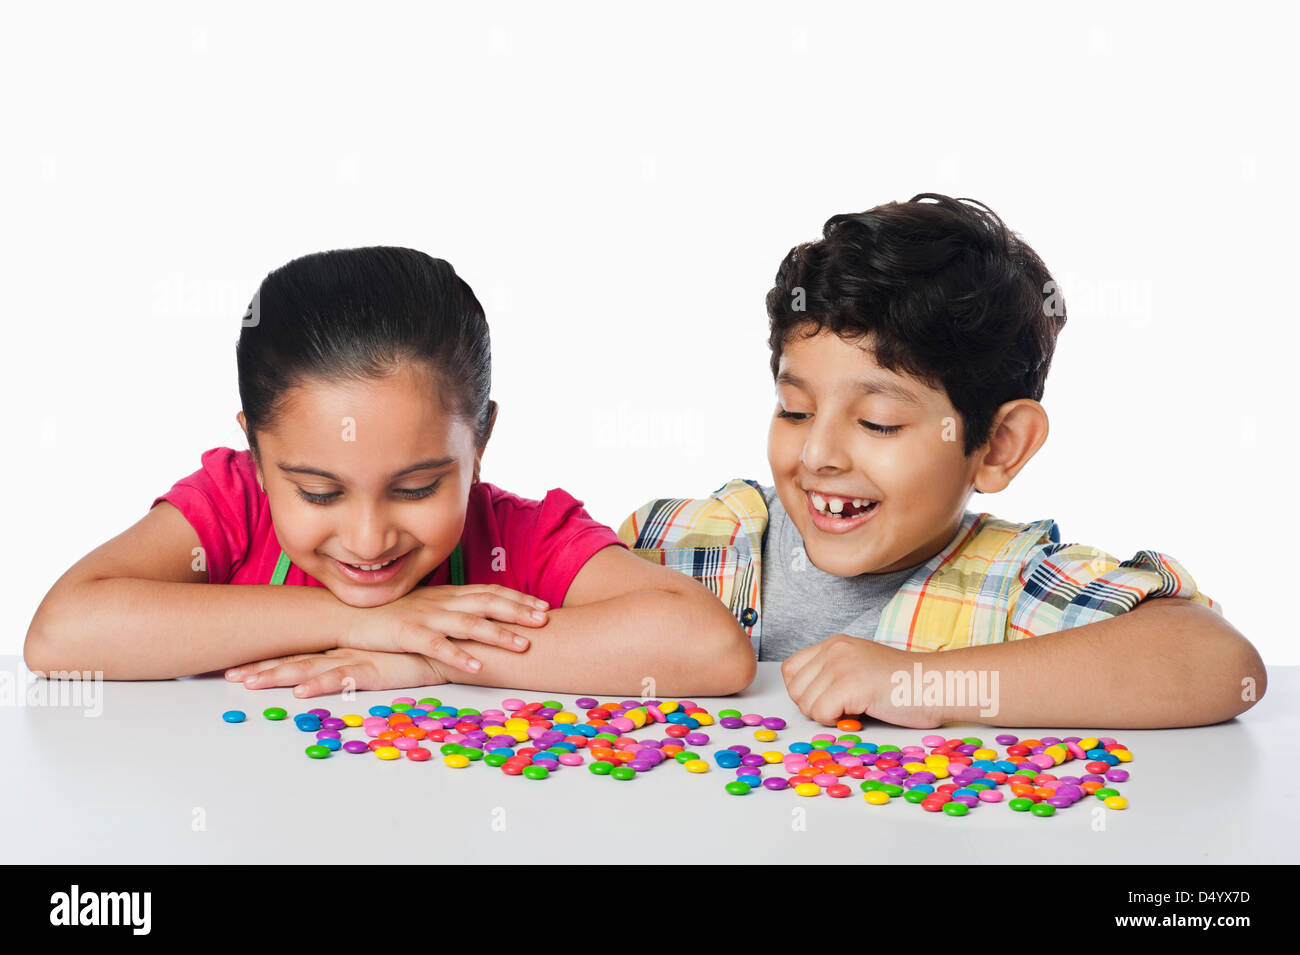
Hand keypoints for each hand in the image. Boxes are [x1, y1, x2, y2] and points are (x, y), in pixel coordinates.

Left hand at [225, 647, 447, 697]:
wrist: (446, 643)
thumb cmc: (415, 646)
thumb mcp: (378, 651)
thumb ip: (356, 656)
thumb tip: (334, 665)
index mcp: (340, 645)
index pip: (297, 652)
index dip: (267, 658)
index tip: (237, 665)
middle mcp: (341, 650)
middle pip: (294, 660)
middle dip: (260, 668)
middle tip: (228, 675)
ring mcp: (355, 658)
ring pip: (310, 668)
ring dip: (279, 675)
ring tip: (250, 682)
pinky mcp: (374, 669)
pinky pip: (343, 678)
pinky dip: (321, 685)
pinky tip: (302, 692)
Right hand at [342, 583, 549, 674]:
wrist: (347, 613)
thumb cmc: (389, 613)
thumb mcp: (426, 607)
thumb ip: (451, 610)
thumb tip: (480, 618)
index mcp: (447, 595)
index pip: (489, 592)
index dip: (517, 599)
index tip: (543, 607)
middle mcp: (441, 602)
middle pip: (487, 603)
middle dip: (518, 611)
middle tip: (545, 621)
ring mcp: (426, 616)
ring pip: (468, 623)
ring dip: (498, 634)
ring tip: (523, 645)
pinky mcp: (407, 633)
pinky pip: (437, 645)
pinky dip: (458, 655)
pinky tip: (477, 666)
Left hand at [781, 634, 945, 728]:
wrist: (937, 684)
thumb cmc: (905, 684)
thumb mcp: (860, 668)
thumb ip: (832, 675)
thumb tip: (805, 700)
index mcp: (835, 644)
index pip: (791, 670)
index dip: (804, 692)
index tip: (828, 701)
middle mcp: (834, 649)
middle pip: (795, 689)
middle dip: (815, 707)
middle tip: (844, 710)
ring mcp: (841, 665)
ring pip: (806, 704)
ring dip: (828, 716)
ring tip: (855, 710)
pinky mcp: (850, 684)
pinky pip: (821, 714)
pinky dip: (838, 722)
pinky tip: (860, 714)